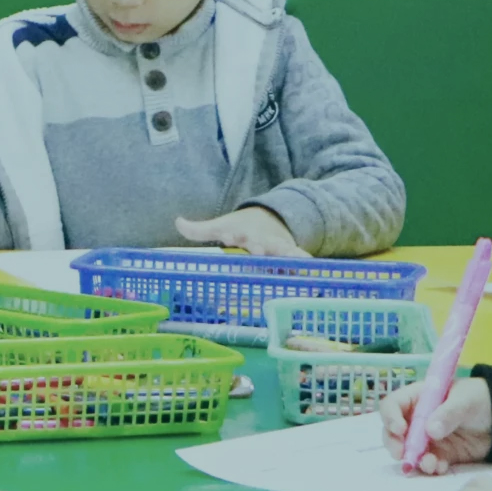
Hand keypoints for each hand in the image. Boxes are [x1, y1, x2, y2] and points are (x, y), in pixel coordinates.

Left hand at [173, 206, 302, 257]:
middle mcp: (260, 238)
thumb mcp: (220, 226)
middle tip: (258, 250)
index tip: (231, 234)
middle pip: (260, 242)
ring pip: (282, 250)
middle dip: (259, 245)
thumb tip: (177, 221)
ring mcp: (276, 245)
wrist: (270, 219)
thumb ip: (198, 230)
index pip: (236, 231)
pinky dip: (305, 263)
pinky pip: (300, 259)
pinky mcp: (290, 254)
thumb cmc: (240, 228)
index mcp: (241, 231)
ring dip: (284, 254)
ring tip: (291, 259)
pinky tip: (314, 271)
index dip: (233, 233)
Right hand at [380, 376, 491, 473]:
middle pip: (394, 432)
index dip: (390, 417)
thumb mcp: (465, 400)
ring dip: (414, 460)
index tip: (399, 430)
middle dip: (394, 444)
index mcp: (418, 399)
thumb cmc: (480, 399)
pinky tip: (441, 468)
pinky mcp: (442, 454)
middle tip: (401, 455)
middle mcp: (417, 419)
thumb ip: (448, 413)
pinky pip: (429, 463)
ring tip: (428, 464)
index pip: (393, 405)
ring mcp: (428, 439)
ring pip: (409, 452)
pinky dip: (431, 468)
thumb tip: (430, 431)